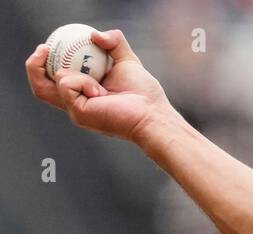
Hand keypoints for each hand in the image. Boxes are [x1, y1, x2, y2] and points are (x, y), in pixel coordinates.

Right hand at [25, 29, 173, 142]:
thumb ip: (114, 43)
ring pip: (49, 84)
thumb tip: (95, 34)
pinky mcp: (78, 113)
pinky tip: (100, 90)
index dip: (43, 64)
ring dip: (71, 73)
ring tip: (93, 79)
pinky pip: (66, 85)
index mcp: (83, 94)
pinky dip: (81, 80)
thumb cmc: (144, 94)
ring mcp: (75, 111)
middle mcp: (76, 104)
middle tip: (44, 48)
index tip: (47, 46)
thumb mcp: (127, 61)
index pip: (54, 81)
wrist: (152, 114)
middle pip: (40, 87)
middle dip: (34, 66)